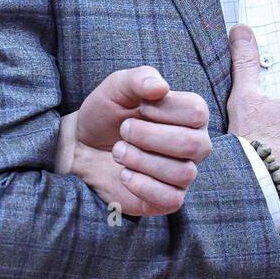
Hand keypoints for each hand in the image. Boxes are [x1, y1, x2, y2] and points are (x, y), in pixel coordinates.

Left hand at [54, 67, 211, 214]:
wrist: (82, 146)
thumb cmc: (107, 113)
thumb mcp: (117, 87)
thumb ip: (139, 79)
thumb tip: (161, 87)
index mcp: (190, 114)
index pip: (197, 112)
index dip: (164, 110)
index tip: (140, 107)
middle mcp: (194, 144)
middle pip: (193, 144)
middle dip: (149, 136)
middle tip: (123, 130)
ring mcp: (183, 173)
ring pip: (183, 173)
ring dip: (141, 160)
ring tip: (119, 151)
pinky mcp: (168, 199)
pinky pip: (172, 199)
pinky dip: (143, 185)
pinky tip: (124, 174)